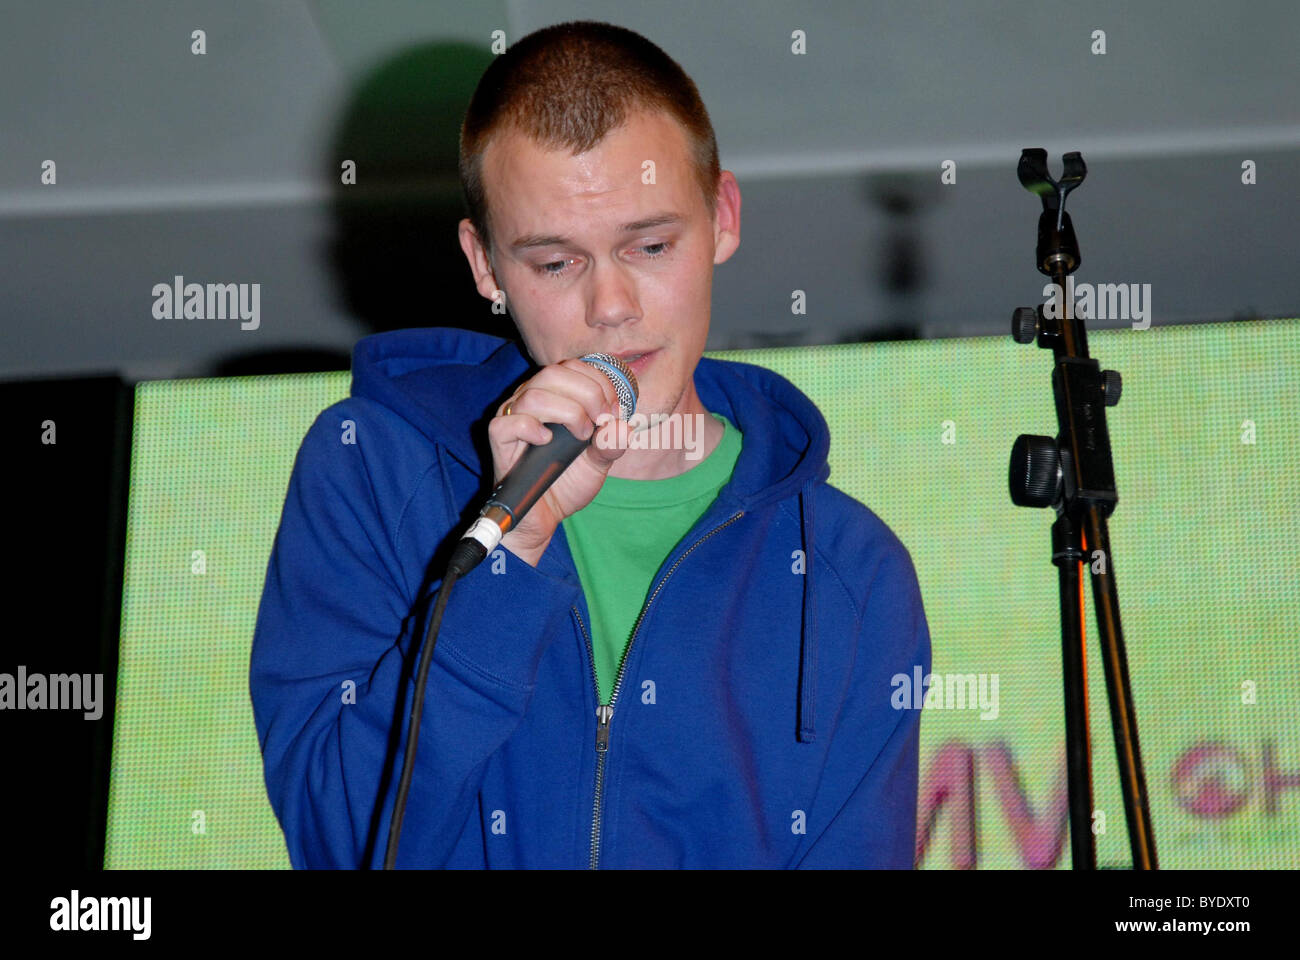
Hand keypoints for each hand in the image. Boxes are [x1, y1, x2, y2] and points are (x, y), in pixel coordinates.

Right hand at [487, 358, 630, 565]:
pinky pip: (507, 423)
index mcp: (554, 396)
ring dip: (567, 411)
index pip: (572, 367)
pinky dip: (530, 428)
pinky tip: (547, 441)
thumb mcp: (599, 462)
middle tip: (600, 421)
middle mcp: (530, 401)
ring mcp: (512, 419)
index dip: (598, 383)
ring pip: (533, 396)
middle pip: (553, 374)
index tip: (613, 411)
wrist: (545, 516)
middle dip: (587, 393)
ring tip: (581, 435)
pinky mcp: (499, 442)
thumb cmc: (566, 482)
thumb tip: (622, 426)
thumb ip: (612, 443)